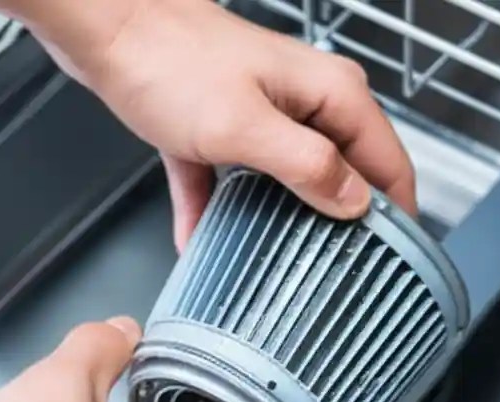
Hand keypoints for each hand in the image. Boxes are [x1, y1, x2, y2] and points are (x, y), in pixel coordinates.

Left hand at [0, 0, 417, 249]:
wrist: (102, 26)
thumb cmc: (169, 59)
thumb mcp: (245, 126)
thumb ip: (308, 166)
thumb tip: (357, 204)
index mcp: (331, 94)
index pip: (389, 163)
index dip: (397, 215)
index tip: (394, 265)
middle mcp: (306, 102)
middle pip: (344, 175)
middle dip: (339, 226)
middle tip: (332, 278)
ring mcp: (264, 112)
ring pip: (289, 181)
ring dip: (280, 222)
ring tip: (278, 269)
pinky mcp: (221, 125)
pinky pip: (230, 180)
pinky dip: (218, 210)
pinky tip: (201, 243)